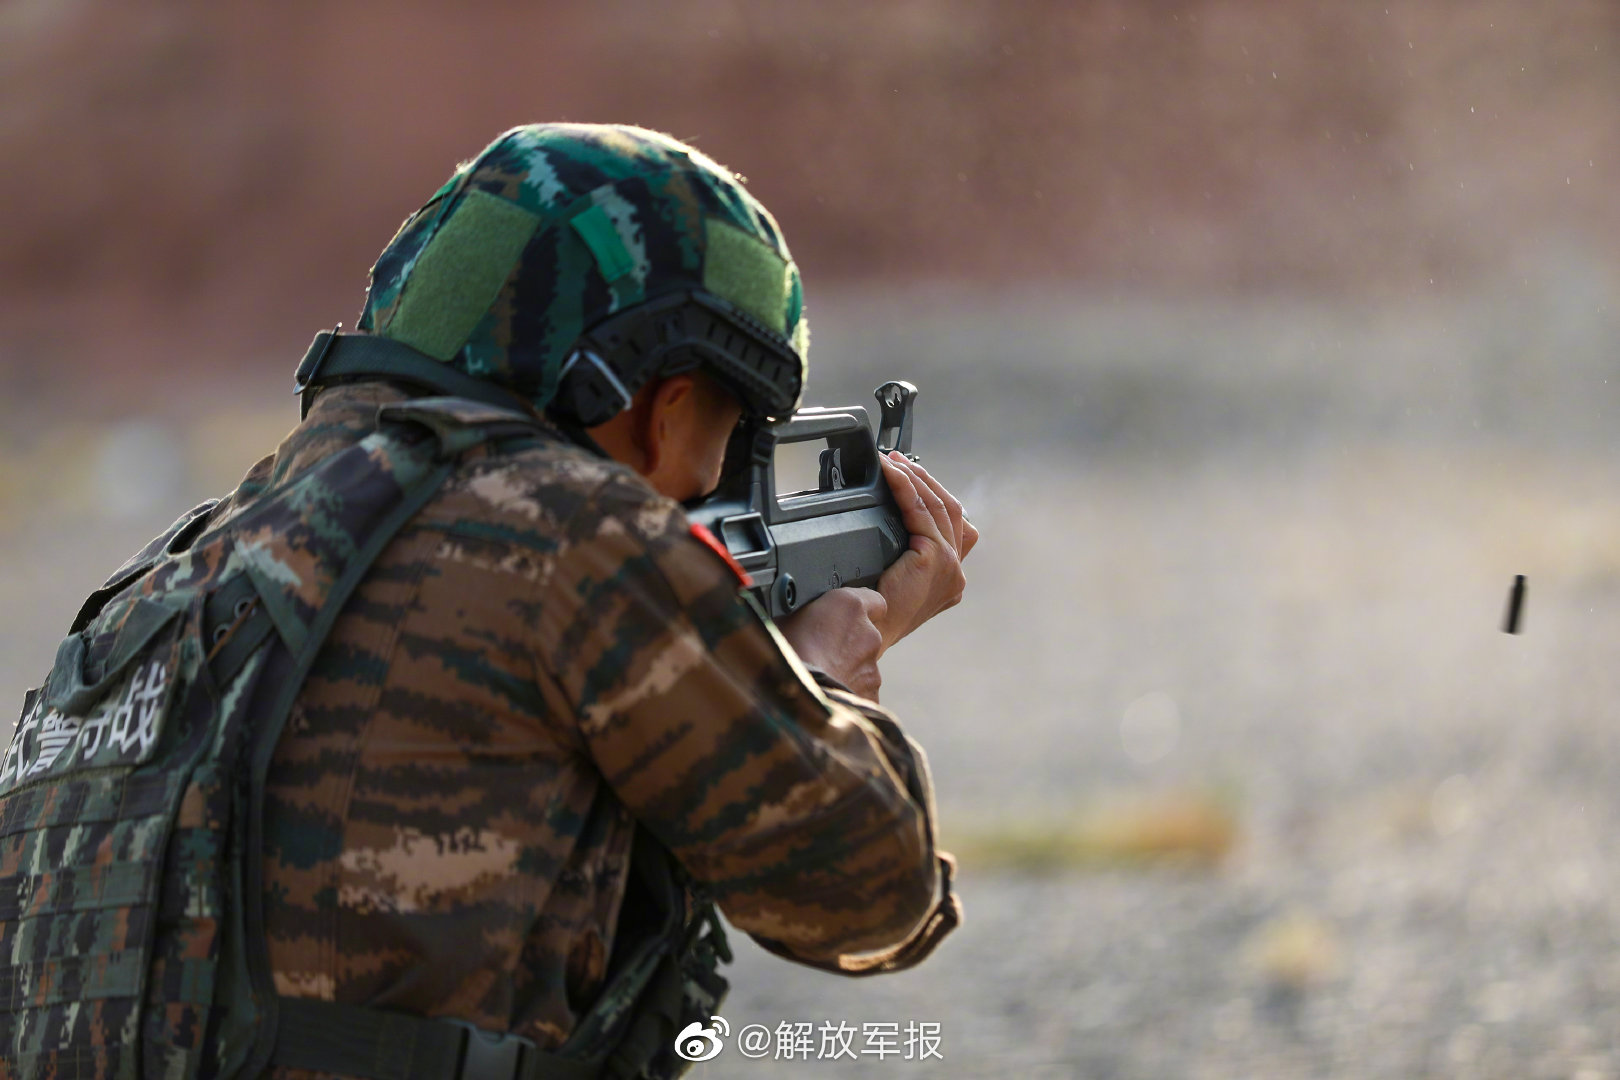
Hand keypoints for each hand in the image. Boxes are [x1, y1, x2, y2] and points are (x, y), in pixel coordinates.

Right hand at [777, 586, 887, 699]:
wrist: (795, 697)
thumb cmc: (784, 655)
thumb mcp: (786, 620)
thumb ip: (807, 613)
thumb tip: (801, 615)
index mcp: (849, 606)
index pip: (874, 599)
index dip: (862, 610)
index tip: (847, 618)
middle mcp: (868, 633)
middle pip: (867, 635)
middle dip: (851, 643)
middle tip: (824, 651)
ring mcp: (872, 666)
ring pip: (864, 665)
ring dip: (849, 668)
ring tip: (822, 676)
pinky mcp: (871, 692)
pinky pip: (861, 690)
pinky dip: (848, 691)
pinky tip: (828, 694)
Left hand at [873, 451, 977, 648]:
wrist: (864, 632)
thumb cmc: (869, 611)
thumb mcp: (889, 578)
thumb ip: (899, 553)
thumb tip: (884, 515)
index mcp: (948, 580)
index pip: (952, 525)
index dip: (932, 496)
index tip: (907, 477)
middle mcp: (956, 575)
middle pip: (951, 511)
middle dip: (925, 481)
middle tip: (896, 462)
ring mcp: (951, 568)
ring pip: (940, 506)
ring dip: (915, 479)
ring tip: (892, 462)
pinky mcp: (937, 560)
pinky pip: (923, 511)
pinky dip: (906, 487)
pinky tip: (891, 474)